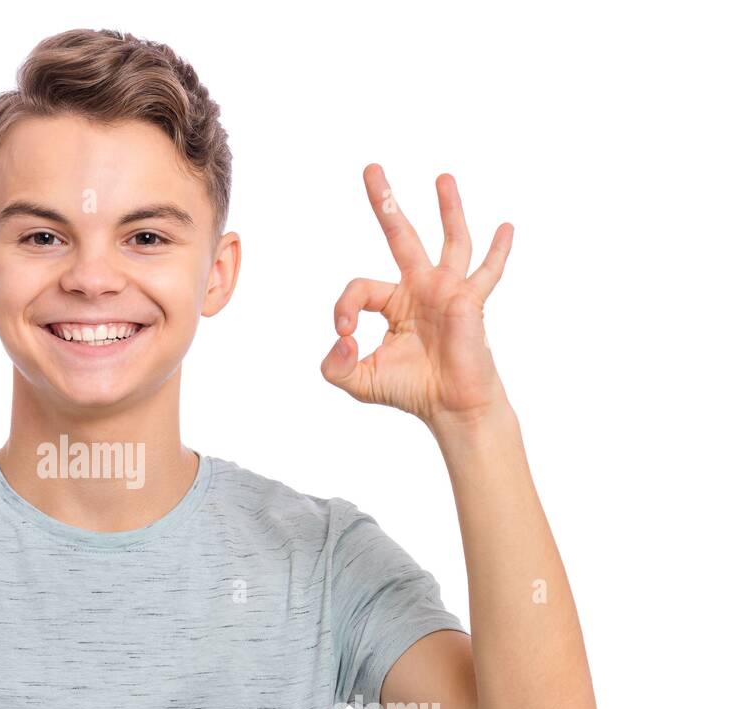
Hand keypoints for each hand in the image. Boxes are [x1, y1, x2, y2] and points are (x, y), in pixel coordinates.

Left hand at [320, 164, 512, 429]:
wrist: (450, 408)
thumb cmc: (408, 392)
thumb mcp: (358, 380)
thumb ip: (335, 364)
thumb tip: (340, 338)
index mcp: (391, 303)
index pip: (359, 287)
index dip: (343, 307)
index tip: (344, 334)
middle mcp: (419, 290)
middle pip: (399, 236)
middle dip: (384, 202)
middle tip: (370, 167)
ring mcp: (447, 293)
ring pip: (450, 241)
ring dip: (447, 209)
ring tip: (442, 177)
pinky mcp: (470, 303)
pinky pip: (487, 273)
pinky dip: (498, 251)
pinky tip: (506, 227)